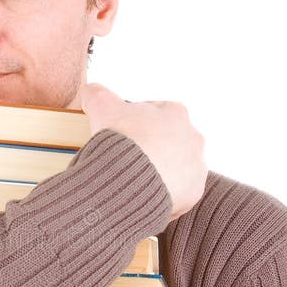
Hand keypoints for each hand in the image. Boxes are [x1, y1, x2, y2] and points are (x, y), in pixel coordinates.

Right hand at [80, 82, 206, 220]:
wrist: (128, 180)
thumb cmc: (120, 141)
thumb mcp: (102, 107)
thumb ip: (97, 94)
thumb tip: (90, 90)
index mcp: (175, 113)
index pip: (155, 115)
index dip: (134, 125)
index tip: (122, 136)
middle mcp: (192, 137)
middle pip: (167, 143)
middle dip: (150, 150)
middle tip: (126, 160)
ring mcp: (195, 166)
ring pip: (176, 168)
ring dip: (159, 173)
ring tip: (135, 180)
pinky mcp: (193, 192)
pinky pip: (178, 194)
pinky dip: (162, 195)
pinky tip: (144, 196)